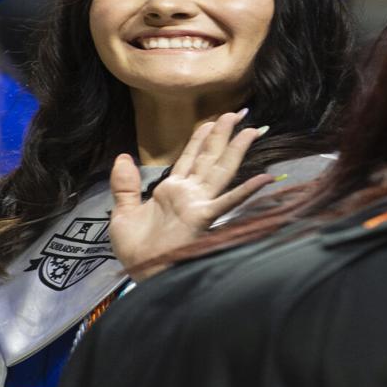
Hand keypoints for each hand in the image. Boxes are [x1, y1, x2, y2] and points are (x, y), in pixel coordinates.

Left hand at [109, 110, 275, 281]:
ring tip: (252, 129)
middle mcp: (189, 194)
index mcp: (172, 190)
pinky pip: (226, 202)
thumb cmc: (136, 251)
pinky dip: (245, 190)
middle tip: (239, 111)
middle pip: (209, 157)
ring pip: (220, 170)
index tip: (214, 118)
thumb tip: (123, 156)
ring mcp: (198, 204)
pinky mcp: (202, 218)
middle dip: (224, 133)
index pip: (190, 156)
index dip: (202, 136)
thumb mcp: (122, 214)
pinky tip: (264, 178)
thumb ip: (125, 186)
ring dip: (236, 149)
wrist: (140, 275)